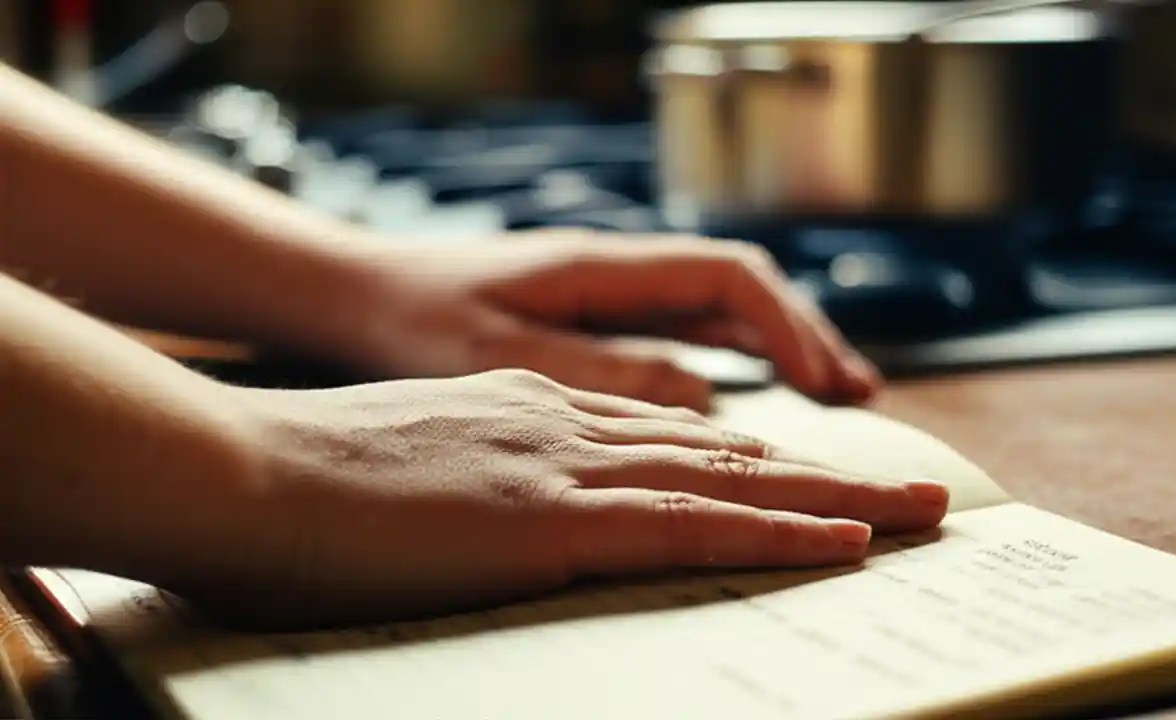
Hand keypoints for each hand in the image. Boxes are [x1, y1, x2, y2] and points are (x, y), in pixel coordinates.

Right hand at [185, 370, 945, 627]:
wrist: (239, 474)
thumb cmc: (300, 490)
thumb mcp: (413, 467)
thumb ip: (480, 481)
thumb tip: (509, 519)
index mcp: (530, 411)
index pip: (671, 433)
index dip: (753, 456)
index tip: (813, 473)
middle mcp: (563, 422)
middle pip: (725, 446)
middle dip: (826, 469)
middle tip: (912, 482)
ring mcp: (561, 465)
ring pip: (730, 479)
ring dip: (834, 497)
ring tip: (917, 509)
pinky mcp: (548, 520)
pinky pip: (689, 525)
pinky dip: (774, 532)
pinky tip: (840, 542)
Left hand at [332, 231, 879, 411]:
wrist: (350, 295)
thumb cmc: (411, 321)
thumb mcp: (503, 356)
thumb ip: (607, 374)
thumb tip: (708, 402)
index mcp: (603, 267)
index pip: (729, 278)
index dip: (789, 327)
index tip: (828, 385)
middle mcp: (617, 273)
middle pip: (741, 293)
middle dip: (807, 340)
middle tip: (861, 400)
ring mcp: (607, 297)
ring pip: (718, 315)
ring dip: (779, 352)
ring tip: (834, 399)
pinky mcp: (591, 324)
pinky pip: (682, 338)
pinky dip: (730, 365)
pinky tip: (749, 401)